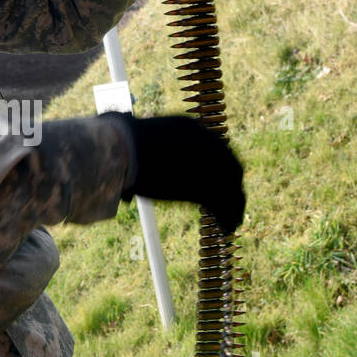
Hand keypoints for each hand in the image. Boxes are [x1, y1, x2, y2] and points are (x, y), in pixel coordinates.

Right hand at [103, 111, 244, 234]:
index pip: (219, 149)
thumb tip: (140, 147)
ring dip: (234, 207)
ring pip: (231, 190)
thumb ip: (152, 142)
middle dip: (234, 188)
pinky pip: (222, 206)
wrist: (123, 148)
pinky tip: (225, 227)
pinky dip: (227, 218)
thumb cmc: (123, 140)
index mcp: (193, 128)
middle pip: (232, 169)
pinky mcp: (201, 188)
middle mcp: (207, 144)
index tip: (223, 181)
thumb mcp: (144, 133)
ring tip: (231, 222)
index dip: (223, 168)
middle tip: (233, 204)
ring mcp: (208, 166)